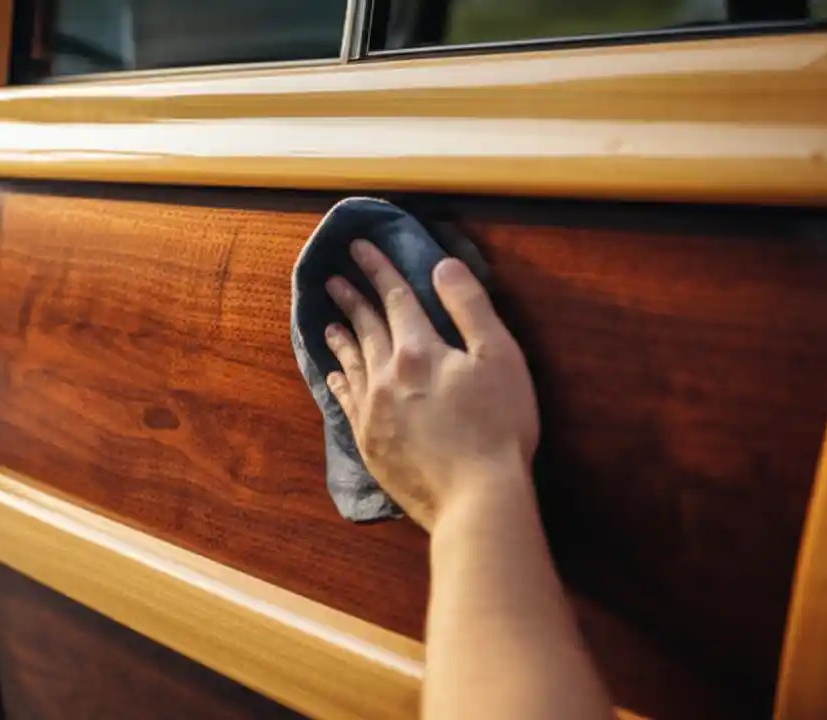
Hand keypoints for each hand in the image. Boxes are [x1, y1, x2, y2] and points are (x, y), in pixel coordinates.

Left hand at [324, 240, 539, 530]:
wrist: (475, 497)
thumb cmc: (498, 426)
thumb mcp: (499, 357)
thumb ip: (469, 308)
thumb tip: (441, 265)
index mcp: (419, 350)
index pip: (395, 298)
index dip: (378, 269)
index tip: (358, 247)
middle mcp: (387, 375)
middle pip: (366, 328)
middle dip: (351, 299)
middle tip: (332, 279)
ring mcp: (373, 411)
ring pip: (351, 364)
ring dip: (340, 339)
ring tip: (328, 323)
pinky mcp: (370, 443)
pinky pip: (346, 403)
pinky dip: (339, 383)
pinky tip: (333, 377)